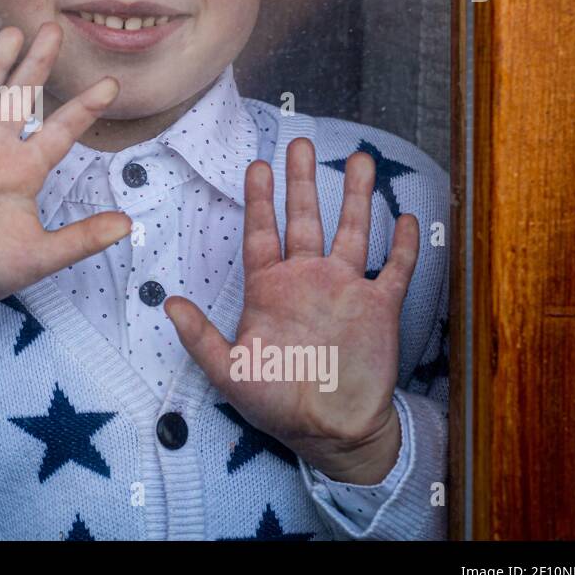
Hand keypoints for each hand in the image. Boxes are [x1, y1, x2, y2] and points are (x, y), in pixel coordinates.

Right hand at [0, 22, 132, 337]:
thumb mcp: (37, 257)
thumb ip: (81, 239)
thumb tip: (128, 225)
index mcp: (21, 171)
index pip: (58, 130)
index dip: (83, 107)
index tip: (111, 86)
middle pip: (17, 97)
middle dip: (35, 64)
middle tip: (52, 29)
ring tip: (11, 34)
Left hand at [164, 138, 418, 483]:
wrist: (331, 432)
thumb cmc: (277, 404)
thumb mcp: (229, 371)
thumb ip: (200, 337)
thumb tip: (170, 305)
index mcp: (270, 288)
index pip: (262, 231)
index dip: (259, 198)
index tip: (256, 164)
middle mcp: (307, 279)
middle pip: (304, 218)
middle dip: (302, 181)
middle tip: (300, 142)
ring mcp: (345, 289)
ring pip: (352, 230)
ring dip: (355, 196)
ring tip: (359, 158)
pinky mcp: (379, 308)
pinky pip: (394, 268)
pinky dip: (401, 243)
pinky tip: (404, 214)